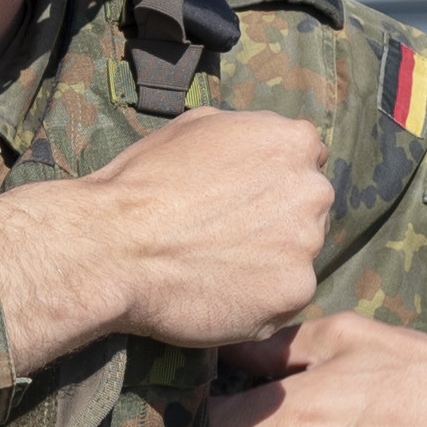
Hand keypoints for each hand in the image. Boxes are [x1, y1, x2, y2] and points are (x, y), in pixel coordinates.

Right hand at [0, 108, 330, 363]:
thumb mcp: (196, 128)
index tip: (244, 196)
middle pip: (308, 207)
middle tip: (226, 234)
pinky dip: (260, 298)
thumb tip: (264, 145)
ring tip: (216, 264)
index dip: (272, 179)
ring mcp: (307, 245)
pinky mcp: (295, 293)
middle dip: (277, 218)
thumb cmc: (144, 183)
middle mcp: (312, 190)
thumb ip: (248, 135)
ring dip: (270, 260)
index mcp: (293, 141)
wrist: (114, 248)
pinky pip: (285, 296)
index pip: (306, 158)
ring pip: (298, 254)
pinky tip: (220, 290)